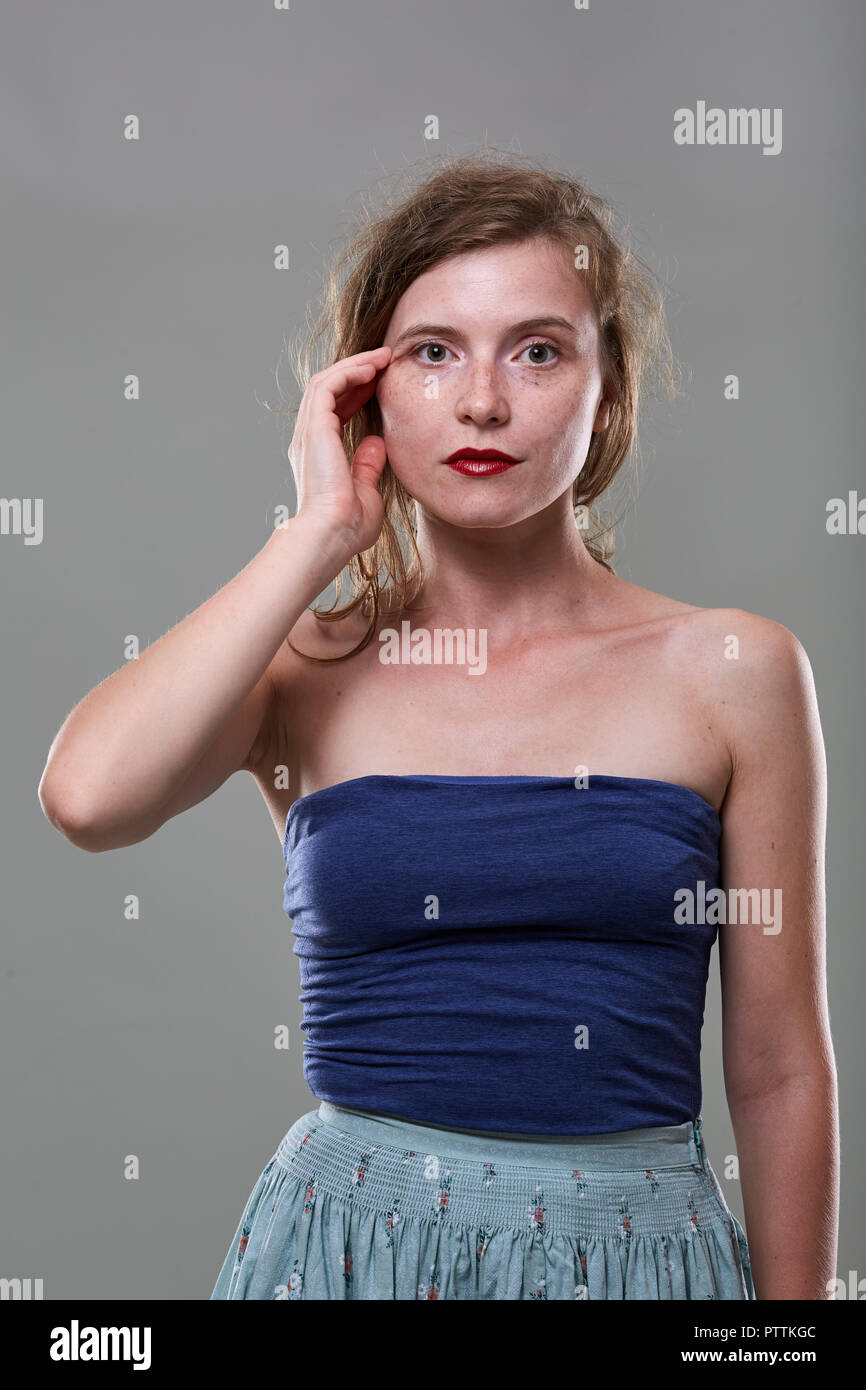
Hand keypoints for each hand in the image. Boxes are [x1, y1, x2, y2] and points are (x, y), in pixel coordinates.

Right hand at [288, 345, 391, 558]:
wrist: (331, 534)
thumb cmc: (348, 527)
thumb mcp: (365, 492)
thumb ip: (367, 466)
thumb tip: (376, 442)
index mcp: (318, 455)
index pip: (335, 410)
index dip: (357, 392)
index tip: (380, 382)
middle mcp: (308, 441)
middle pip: (328, 390)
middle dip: (356, 371)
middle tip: (384, 359)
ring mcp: (308, 433)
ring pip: (326, 382)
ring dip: (354, 365)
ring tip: (382, 356)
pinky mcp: (314, 428)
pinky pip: (328, 386)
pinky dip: (349, 372)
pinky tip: (372, 367)